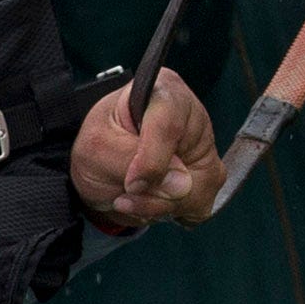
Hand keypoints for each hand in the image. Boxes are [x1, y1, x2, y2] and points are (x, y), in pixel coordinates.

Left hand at [70, 68, 221, 226]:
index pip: (169, 126)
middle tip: (124, 194)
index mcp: (164, 91)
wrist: (102, 162)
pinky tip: (150, 199)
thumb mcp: (96, 147)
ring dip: (157, 206)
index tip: (131, 185)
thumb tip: (182, 186)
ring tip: (133, 195)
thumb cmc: (100, 142)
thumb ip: (129, 160)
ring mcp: (205, 150)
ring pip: (197, 195)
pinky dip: (168, 212)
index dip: (151, 162)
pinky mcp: (208, 178)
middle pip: (191, 169)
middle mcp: (193, 118)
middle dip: (154, 194)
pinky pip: (197, 208)